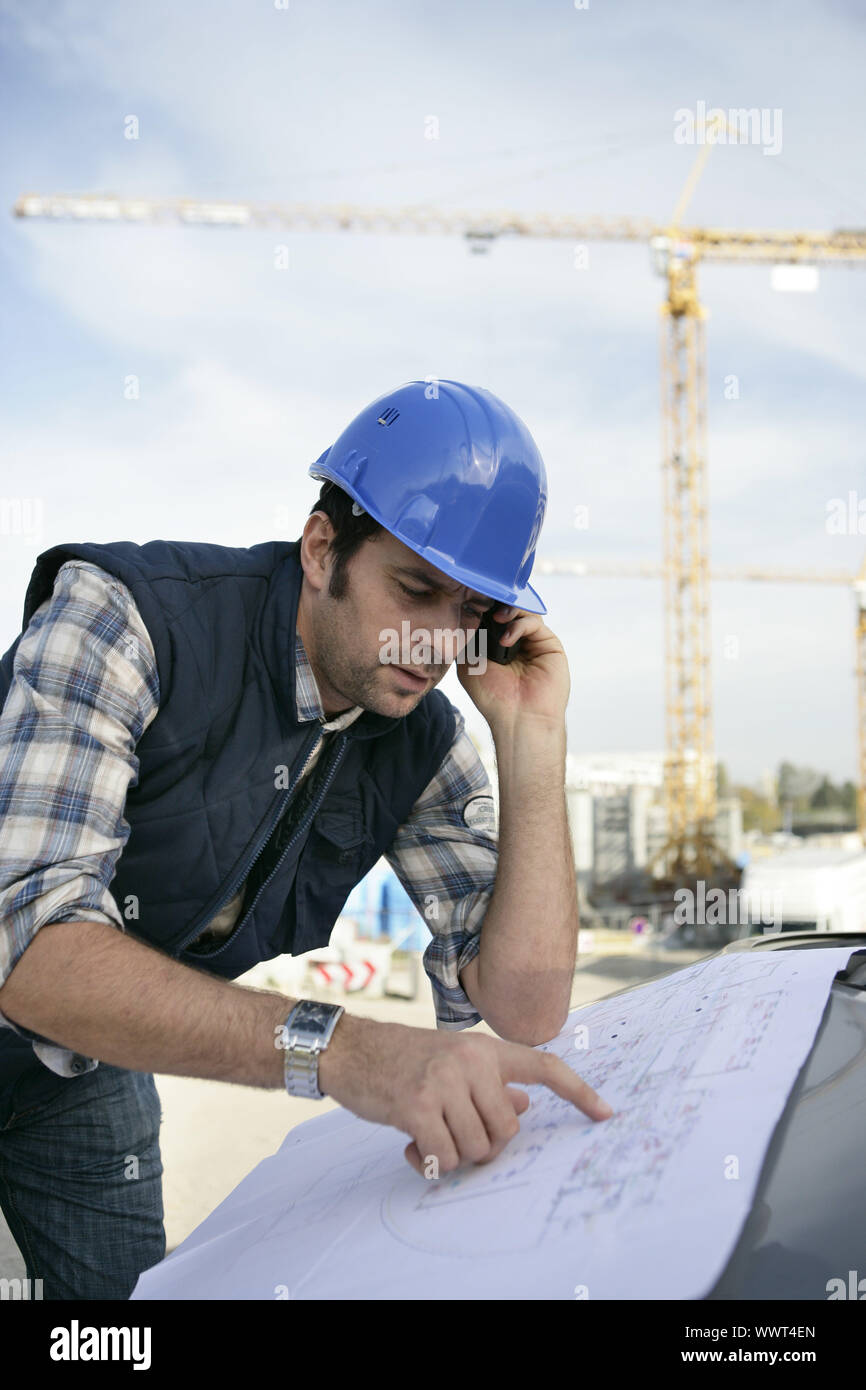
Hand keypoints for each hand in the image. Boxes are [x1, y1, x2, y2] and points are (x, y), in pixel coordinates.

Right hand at [317, 1015, 612, 1176]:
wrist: (351, 1050)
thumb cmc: (404, 1060)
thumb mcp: (453, 1060)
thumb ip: (490, 1082)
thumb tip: (525, 1106)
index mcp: (484, 1049)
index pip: (544, 1066)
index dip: (578, 1092)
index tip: (605, 1113)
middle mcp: (470, 1061)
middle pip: (507, 1129)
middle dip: (484, 1144)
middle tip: (453, 1132)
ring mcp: (444, 1082)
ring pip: (478, 1148)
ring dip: (456, 1155)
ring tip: (430, 1135)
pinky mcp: (418, 1106)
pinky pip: (446, 1157)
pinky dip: (432, 1162)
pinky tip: (413, 1146)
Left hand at [457, 603, 570, 729]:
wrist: (519, 718)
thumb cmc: (492, 696)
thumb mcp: (470, 664)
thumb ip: (469, 638)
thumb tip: (468, 613)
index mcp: (497, 645)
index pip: (491, 616)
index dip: (482, 607)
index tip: (470, 601)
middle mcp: (516, 641)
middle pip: (508, 610)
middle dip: (496, 604)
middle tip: (485, 605)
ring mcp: (533, 641)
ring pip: (522, 611)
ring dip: (508, 611)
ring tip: (496, 620)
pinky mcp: (549, 644)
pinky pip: (534, 623)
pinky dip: (518, 625)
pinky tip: (506, 640)